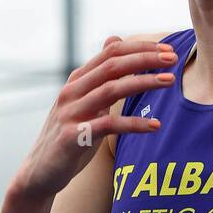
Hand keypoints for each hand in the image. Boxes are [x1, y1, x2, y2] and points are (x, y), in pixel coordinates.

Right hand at [12, 35, 177, 200]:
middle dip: (145, 59)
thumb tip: (115, 39)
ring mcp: (71, 113)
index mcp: (77, 80)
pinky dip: (134, 124)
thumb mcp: (84, 100)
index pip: (110, 52)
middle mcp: (72, 92)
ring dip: (143, 82)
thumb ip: (100, 75)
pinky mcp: (73, 137)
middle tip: (173, 59)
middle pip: (113, 66)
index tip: (167, 50)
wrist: (39, 172)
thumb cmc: (70, 136)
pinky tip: (155, 125)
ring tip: (170, 81)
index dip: (140, 48)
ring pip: (111, 89)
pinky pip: (108, 126)